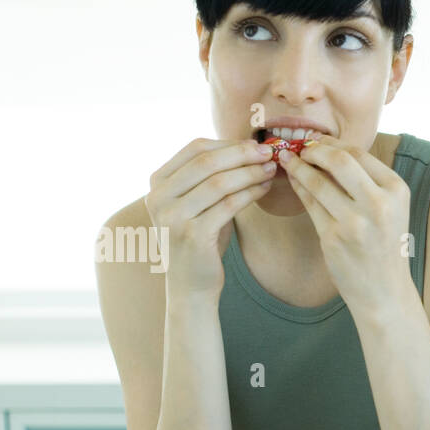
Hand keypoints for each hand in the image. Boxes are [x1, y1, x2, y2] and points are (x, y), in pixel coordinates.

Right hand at [143, 138, 276, 299]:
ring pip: (219, 182)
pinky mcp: (192, 235)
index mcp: (157, 182)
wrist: (191, 285)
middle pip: (207, 162)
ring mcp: (173, 216)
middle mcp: (158, 196)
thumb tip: (249, 147)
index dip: (229, 143)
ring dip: (250, 173)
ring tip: (271, 170)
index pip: (195, 149)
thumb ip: (211, 176)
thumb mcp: (198, 202)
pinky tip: (265, 189)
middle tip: (270, 153)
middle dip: (242, 154)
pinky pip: (228, 205)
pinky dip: (250, 193)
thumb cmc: (201, 240)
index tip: (257, 144)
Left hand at [278, 138, 412, 311]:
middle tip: (300, 149)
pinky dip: (299, 187)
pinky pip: (310, 203)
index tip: (317, 141)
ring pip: (318, 181)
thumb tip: (329, 150)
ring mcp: (355, 222)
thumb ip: (367, 181)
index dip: (332, 143)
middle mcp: (379, 204)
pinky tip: (293, 181)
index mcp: (396, 191)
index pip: (359, 153)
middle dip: (314, 150)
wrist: (385, 290)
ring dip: (299, 167)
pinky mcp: (334, 238)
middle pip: (339, 160)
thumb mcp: (390, 209)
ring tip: (288, 161)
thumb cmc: (385, 247)